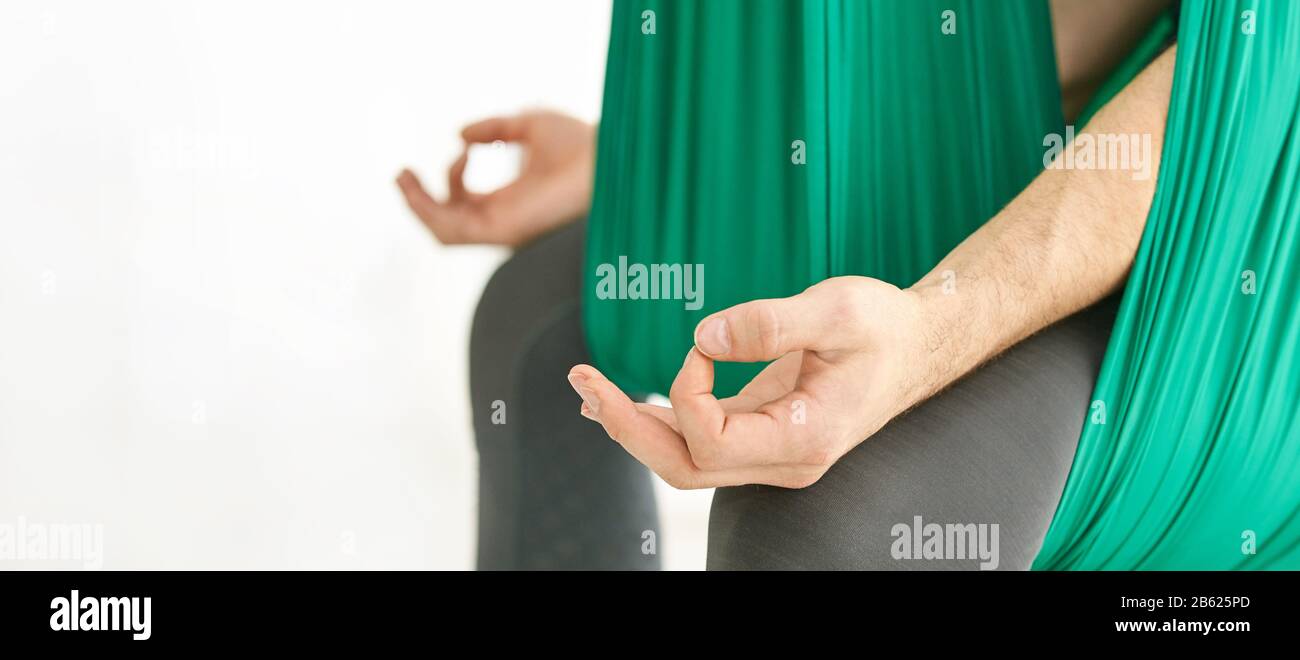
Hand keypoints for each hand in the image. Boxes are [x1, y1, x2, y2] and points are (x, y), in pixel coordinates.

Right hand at [396, 110, 594, 246]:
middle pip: (447, 224)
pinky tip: (449, 169)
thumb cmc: (581, 144)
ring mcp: (504, 229)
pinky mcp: (505, 231)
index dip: (452, 176)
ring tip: (403, 177)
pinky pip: (455, 232)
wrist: (608, 157)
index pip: (465, 203)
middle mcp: (506, 220)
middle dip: (418, 200)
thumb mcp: (529, 126)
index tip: (465, 148)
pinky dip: (437, 206)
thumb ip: (494, 130)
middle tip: (401, 173)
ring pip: (444, 233)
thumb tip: (460, 136)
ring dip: (418, 207)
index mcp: (512, 201)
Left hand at [567, 277, 927, 488]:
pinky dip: (660, 419)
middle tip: (582, 381)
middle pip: (685, 468)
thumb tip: (706, 337)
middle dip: (627, 426)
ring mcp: (772, 453)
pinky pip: (700, 441)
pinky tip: (625, 399)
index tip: (704, 342)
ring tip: (587, 388)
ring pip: (687, 461)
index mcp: (805, 438)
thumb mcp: (838, 310)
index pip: (712, 441)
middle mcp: (786, 460)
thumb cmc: (886, 326)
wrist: (920, 344)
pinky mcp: (762, 433)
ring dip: (634, 425)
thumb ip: (771, 323)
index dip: (687, 389)